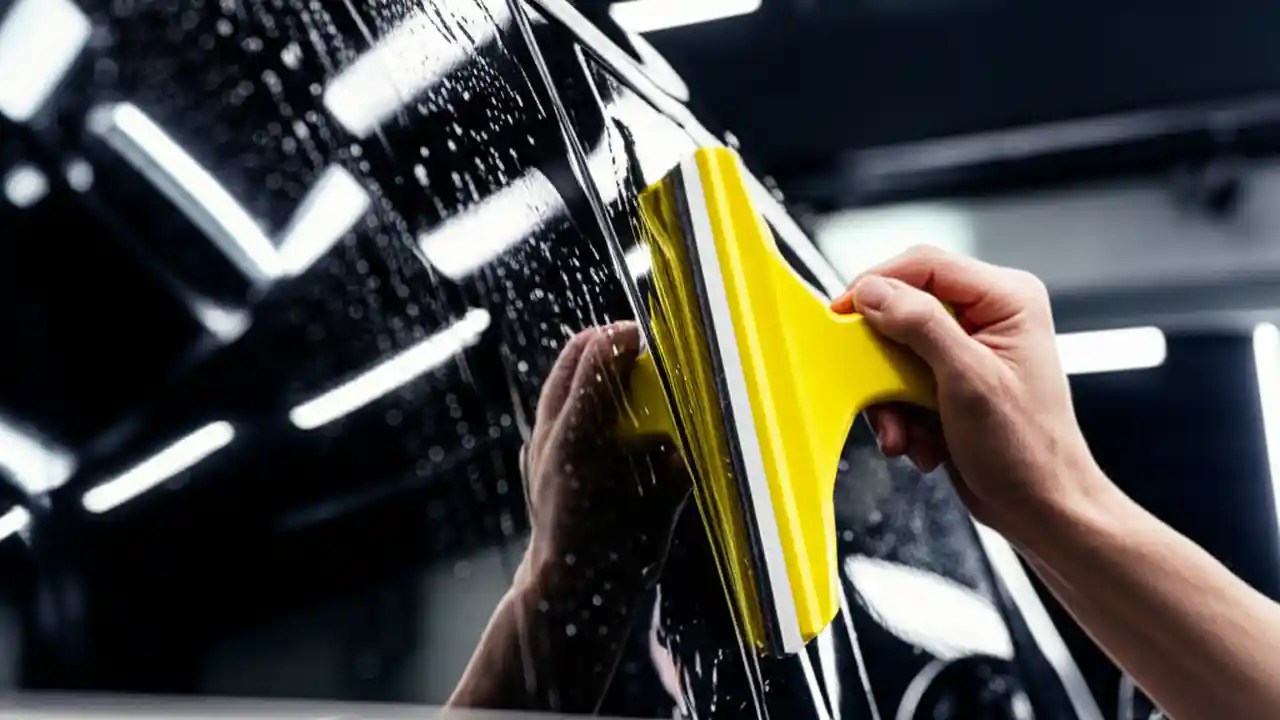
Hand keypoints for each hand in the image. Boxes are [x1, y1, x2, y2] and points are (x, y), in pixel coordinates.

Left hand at [519, 322, 688, 593]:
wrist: (567, 595)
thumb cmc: (617, 557)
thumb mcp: (660, 507)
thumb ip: (674, 464)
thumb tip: (693, 434)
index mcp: (580, 439)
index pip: (599, 360)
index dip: (626, 337)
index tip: (649, 335)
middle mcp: (551, 434)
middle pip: (574, 355)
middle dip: (607, 341)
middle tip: (639, 345)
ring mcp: (538, 444)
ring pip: (561, 378)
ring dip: (593, 365)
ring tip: (626, 372)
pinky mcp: (535, 456)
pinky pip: (557, 406)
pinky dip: (582, 394)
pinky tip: (610, 414)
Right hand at [832, 246, 1106, 546]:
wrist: (1041, 509)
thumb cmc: (1028, 452)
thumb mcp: (969, 382)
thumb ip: (921, 326)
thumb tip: (874, 291)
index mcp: (1006, 299)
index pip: (925, 266)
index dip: (877, 285)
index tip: (842, 314)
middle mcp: (988, 316)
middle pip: (903, 309)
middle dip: (882, 361)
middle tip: (876, 392)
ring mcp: (968, 349)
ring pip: (895, 351)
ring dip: (890, 398)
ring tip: (905, 434)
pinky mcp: (950, 380)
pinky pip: (900, 382)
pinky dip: (900, 415)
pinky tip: (922, 442)